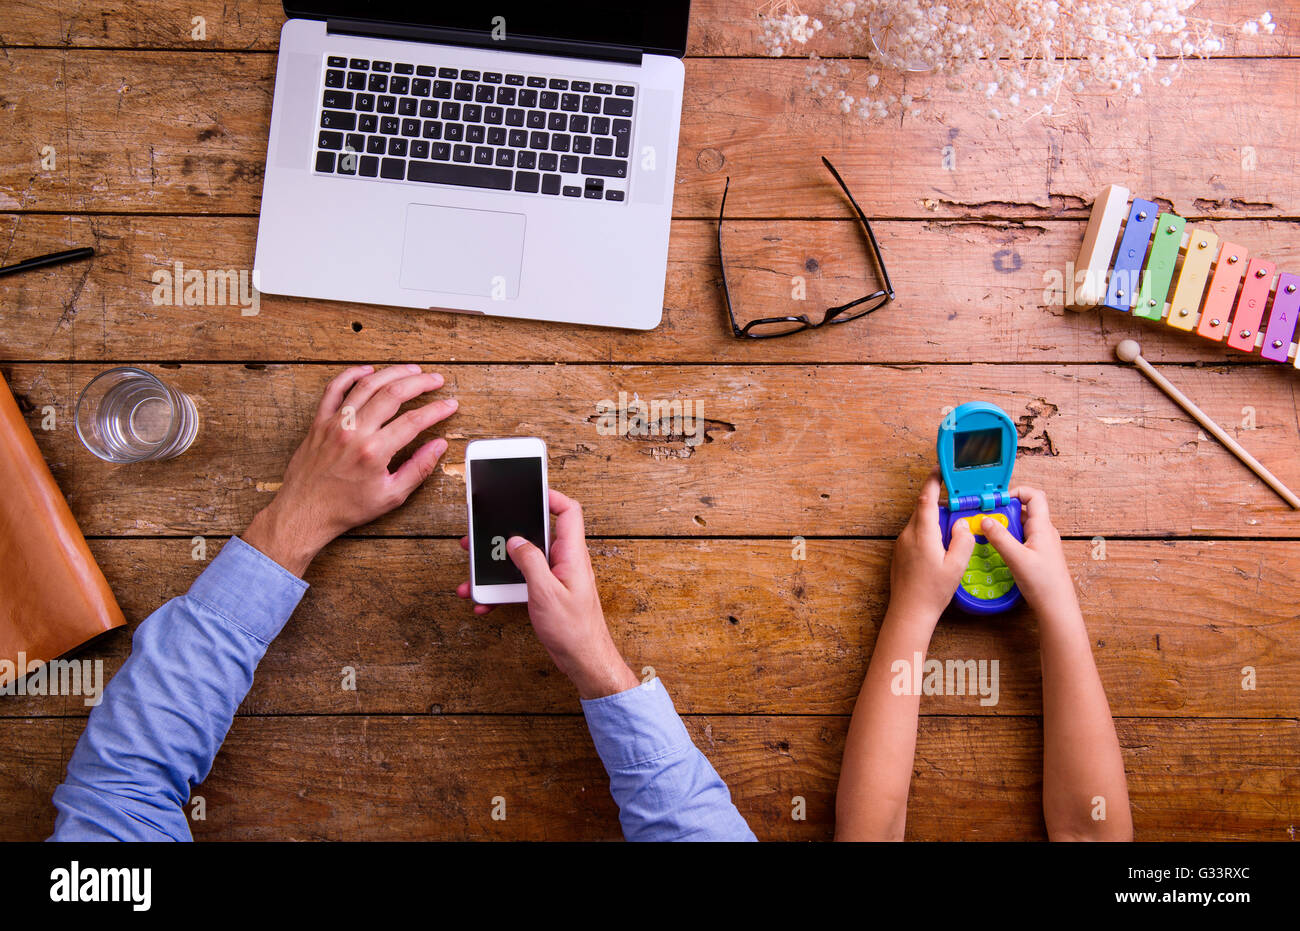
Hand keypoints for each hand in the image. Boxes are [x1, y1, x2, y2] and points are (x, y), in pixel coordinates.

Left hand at [243, 364, 456, 575]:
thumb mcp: (391, 496)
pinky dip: (351, 375)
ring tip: (412, 370)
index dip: (436, 410)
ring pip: (367, 385)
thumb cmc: (346, 507)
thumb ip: (418, 468)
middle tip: (435, 380)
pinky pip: (335, 389)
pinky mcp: (319, 422)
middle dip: (419, 383)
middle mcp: (354, 432)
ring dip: (392, 373)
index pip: (414, 421)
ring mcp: (334, 423)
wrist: (304, 512)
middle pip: (393, 394)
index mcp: (374, 452)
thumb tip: (438, 446)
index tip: (449, 405)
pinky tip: (368, 370)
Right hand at [456, 490, 637, 699]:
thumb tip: (515, 540)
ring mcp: (556, 578)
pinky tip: (485, 602)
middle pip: (536, 534)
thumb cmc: (574, 630)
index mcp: (572, 554)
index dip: (551, 496)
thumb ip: (530, 562)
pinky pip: (521, 584)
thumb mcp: (546, 593)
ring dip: (497, 568)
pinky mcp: (547, 594)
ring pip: (522, 562)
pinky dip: (502, 591)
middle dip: (507, 534)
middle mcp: (565, 561)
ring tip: (473, 574)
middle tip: (482, 534)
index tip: (528, 491)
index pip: (568, 512)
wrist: (584, 661)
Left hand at [887, 468, 975, 626]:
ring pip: (919, 522)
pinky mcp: (900, 553)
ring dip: (934, 519)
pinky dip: (928, 531)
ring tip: (952, 526)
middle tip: (956, 501)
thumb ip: (962, 541)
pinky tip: (940, 544)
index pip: (926, 499)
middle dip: (938, 502)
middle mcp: (908, 535)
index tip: (940, 469)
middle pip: (923, 509)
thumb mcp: (956, 566)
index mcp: (922, 534)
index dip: (933, 481)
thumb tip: (961, 525)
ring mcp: (901, 544)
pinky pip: (915, 534)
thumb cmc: (932, 592)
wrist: (909, 612)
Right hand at [977, 486, 1079, 620]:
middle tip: (987, 517)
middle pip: (1024, 509)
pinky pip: (1021, 537)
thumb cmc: (1044, 584)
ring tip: (989, 532)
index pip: (1035, 496)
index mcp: (1043, 527)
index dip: (1017, 492)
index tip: (997, 500)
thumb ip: (1000, 537)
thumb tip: (986, 520)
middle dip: (1005, 510)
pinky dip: (1008, 538)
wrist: (1056, 606)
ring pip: (1021, 524)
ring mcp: (1041, 543)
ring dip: (1005, 525)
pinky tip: (998, 547)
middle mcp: (1044, 532)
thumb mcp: (1017, 558)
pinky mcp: (1037, 554)